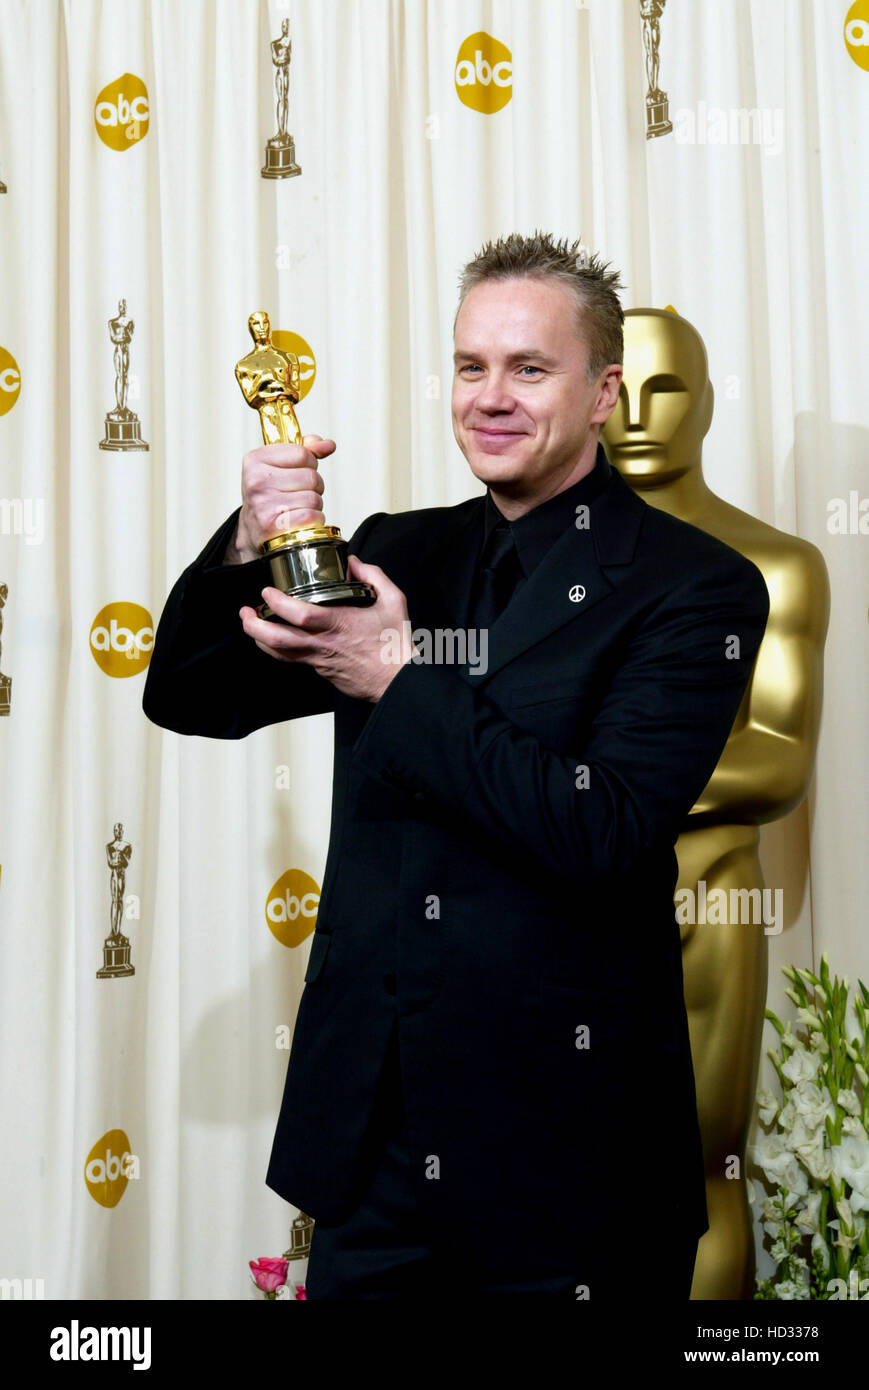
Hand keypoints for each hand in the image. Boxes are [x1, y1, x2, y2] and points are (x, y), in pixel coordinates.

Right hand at [224, 434, 334, 564]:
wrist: (253, 529)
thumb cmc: (270, 494)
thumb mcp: (279, 465)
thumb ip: (305, 450)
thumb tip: (328, 445)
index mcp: (255, 460)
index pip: (302, 453)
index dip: (309, 463)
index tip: (297, 471)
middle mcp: (257, 481)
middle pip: (311, 477)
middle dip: (313, 486)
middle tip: (298, 493)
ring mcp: (264, 505)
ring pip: (314, 498)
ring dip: (313, 505)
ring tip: (297, 507)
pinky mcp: (274, 527)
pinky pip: (313, 517)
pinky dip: (313, 520)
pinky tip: (298, 520)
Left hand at [238, 556, 413, 700]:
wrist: (397, 681)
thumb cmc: (395, 644)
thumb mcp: (393, 601)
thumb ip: (373, 576)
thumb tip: (354, 562)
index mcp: (339, 625)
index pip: (300, 615)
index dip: (278, 602)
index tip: (267, 591)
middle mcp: (323, 644)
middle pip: (277, 639)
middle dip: (254, 625)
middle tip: (245, 611)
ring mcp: (318, 660)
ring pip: (278, 653)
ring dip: (259, 638)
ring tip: (250, 622)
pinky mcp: (320, 670)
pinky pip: (291, 659)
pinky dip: (275, 649)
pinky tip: (270, 639)